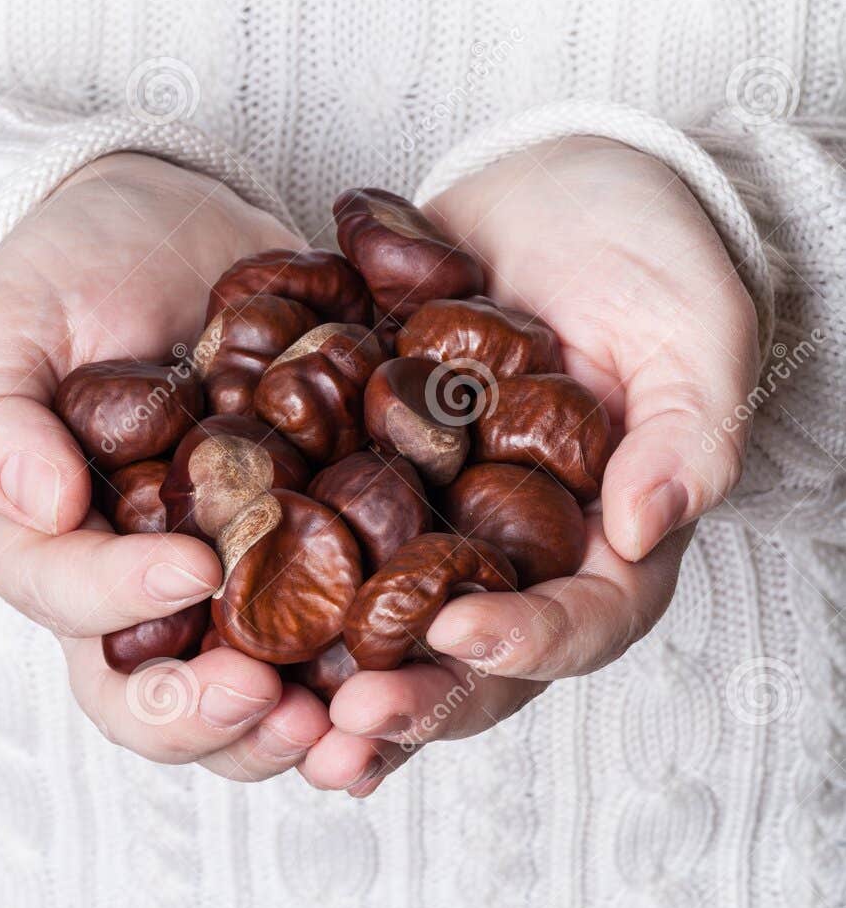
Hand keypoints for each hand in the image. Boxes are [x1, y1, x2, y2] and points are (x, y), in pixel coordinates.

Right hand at [0, 152, 333, 780]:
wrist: (177, 229)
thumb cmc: (69, 278)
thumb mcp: (2, 330)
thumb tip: (41, 503)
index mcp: (57, 557)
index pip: (74, 609)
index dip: (124, 602)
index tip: (188, 568)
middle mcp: (144, 598)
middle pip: (159, 703)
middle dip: (211, 719)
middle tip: (269, 700)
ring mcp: (234, 588)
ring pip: (251, 703)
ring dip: (294, 730)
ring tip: (346, 725)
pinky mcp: (315, 560)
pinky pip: (341, 643)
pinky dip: (372, 676)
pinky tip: (417, 672)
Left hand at [316, 134, 760, 792]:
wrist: (551, 187)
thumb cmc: (646, 252)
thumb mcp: (692, 329)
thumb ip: (687, 430)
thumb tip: (646, 526)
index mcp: (610, 545)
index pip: (582, 622)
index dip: (526, 642)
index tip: (461, 633)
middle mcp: (518, 559)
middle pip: (473, 660)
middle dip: (415, 699)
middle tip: (350, 720)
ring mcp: (436, 530)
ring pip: (388, 633)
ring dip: (334, 685)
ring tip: (279, 714)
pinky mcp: (368, 488)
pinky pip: (321, 553)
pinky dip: (275, 591)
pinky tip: (216, 623)